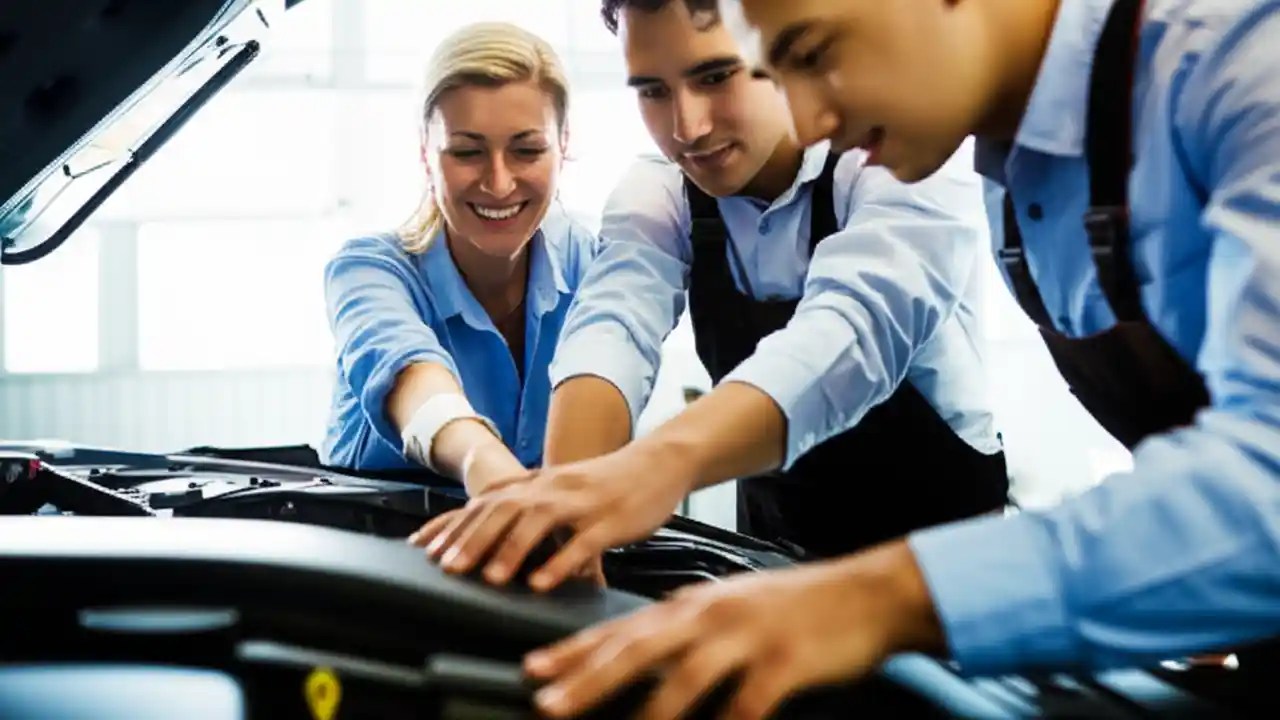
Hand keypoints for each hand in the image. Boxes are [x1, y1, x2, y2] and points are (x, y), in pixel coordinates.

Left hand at [415, 442, 699, 590]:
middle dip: (472, 539)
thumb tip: (488, 536)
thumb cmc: (604, 484)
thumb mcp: (559, 490)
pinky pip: (581, 543)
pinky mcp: (609, 520)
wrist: (657, 462)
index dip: (452, 525)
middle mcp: (551, 489)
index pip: (484, 503)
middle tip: (447, 567)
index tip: (422, 548)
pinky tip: (542, 583)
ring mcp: (580, 503)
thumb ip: (526, 508)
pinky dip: (559, 563)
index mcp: (536, 484)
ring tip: (489, 578)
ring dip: (510, 550)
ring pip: (538, 522)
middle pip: (503, 509)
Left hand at [524, 541, 943, 719]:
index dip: (575, 651)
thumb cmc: (795, 605)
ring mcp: (747, 639)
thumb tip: (643, 647)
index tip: (534, 671)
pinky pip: (745, 706)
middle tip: (547, 702)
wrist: (865, 593)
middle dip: (587, 679)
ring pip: (684, 679)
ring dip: (644, 713)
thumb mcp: (731, 606)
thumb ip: (686, 626)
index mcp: (693, 605)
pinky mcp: (783, 664)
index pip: (621, 628)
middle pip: (637, 649)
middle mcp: (711, 616)